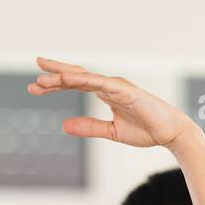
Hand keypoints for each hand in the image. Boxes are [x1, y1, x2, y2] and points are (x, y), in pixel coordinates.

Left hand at [28, 57, 193, 149]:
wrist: (170, 133)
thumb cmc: (146, 130)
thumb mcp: (111, 132)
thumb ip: (89, 127)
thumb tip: (64, 126)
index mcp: (105, 92)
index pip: (75, 84)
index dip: (55, 85)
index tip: (36, 87)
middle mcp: (109, 85)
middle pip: (76, 75)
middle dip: (54, 74)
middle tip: (34, 71)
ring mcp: (116, 85)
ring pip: (84, 76)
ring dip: (63, 76)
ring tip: (43, 76)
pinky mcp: (125, 90)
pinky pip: (100, 83)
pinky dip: (83, 79)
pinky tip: (67, 78)